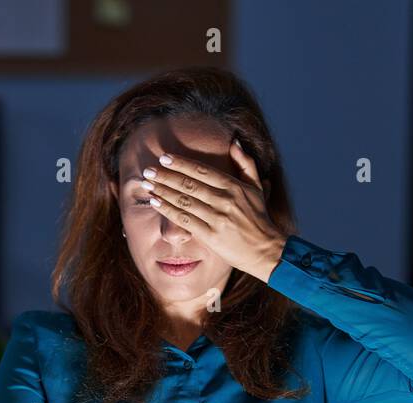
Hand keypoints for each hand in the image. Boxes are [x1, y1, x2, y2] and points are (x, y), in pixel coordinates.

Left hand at [139, 141, 286, 283]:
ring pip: (184, 201)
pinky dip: (168, 210)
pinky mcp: (210, 235)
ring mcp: (217, 218)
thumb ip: (246, 163)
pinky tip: (155, 202)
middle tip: (148, 170)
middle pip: (188, 184)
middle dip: (165, 176)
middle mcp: (224, 200)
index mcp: (234, 186)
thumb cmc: (259, 218)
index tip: (164, 158)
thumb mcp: (257, 187)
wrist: (265, 250)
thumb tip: (234, 141)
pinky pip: (184, 220)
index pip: (202, 170)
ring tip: (147, 184)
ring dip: (163, 191)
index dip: (181, 163)